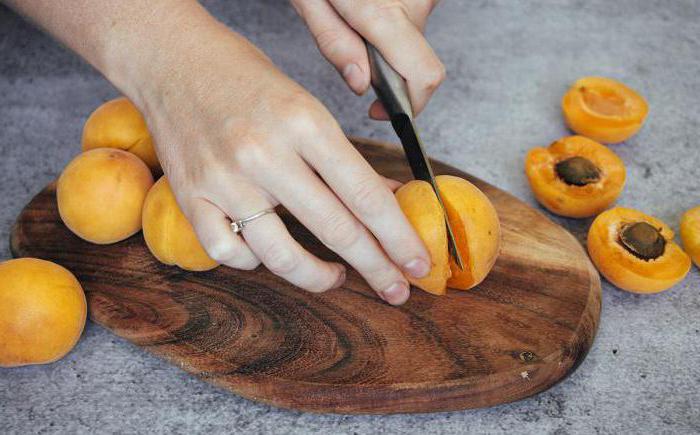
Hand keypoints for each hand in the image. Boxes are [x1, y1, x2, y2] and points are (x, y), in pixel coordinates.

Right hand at [132, 16, 430, 304]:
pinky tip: (272, 255)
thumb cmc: (247, 80)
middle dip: (376, 268)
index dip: (398, 236)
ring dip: (319, 278)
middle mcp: (264, 153)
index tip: (419, 262)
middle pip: (336, 229)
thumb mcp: (308, 107)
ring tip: (337, 277)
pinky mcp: (188, 196)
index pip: (365, 194)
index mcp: (304, 122)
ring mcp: (223, 179)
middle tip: (397, 290)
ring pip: (281, 256)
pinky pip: (230, 253)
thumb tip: (391, 199)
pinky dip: (256, 263)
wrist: (172, 60)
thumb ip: (347, 161)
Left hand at [291, 0, 444, 118]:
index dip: (411, 105)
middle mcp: (412, 2)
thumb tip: (362, 86)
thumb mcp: (309, 2)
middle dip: (387, 67)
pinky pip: (413, 17)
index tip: (383, 111)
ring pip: (414, 38)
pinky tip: (367, 5)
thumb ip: (336, 45)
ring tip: (353, 14)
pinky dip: (392, 23)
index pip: (424, 76)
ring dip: (387, 41)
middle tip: (350, 44)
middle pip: (416, 60)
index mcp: (381, 13)